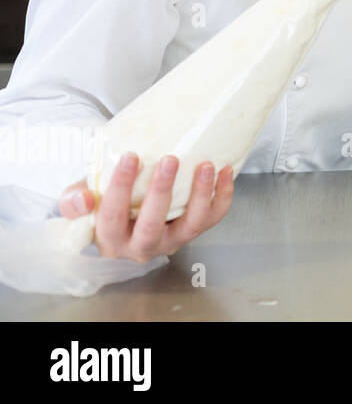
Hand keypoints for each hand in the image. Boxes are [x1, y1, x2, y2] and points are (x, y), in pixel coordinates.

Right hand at [59, 152, 234, 262]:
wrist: (126, 215)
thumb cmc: (102, 204)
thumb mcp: (81, 201)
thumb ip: (75, 201)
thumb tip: (82, 199)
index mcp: (110, 240)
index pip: (112, 218)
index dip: (120, 188)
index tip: (131, 157)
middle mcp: (142, 247)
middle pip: (152, 226)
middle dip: (161, 192)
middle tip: (170, 159)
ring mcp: (171, 241)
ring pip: (190, 225)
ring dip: (201, 195)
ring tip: (206, 165)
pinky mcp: (193, 232)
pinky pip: (213, 217)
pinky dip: (223, 196)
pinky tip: (224, 171)